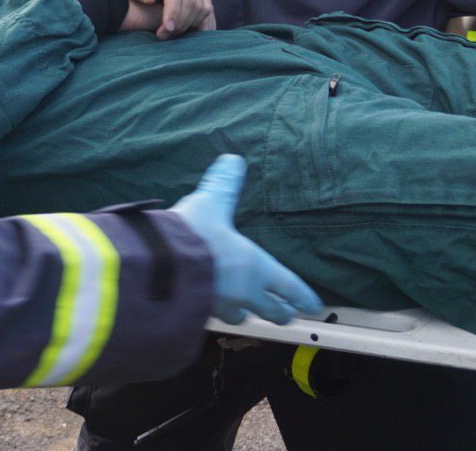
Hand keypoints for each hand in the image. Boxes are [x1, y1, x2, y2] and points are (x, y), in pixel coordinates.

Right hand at [170, 155, 322, 325]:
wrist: (162, 265)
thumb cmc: (196, 235)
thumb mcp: (212, 202)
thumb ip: (224, 184)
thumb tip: (232, 159)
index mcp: (257, 267)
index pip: (289, 286)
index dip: (302, 295)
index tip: (312, 305)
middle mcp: (245, 292)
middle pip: (272, 311)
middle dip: (280, 312)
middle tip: (286, 314)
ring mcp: (222, 306)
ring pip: (241, 316)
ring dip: (244, 314)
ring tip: (242, 312)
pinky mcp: (198, 314)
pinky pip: (212, 317)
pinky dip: (213, 313)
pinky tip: (206, 308)